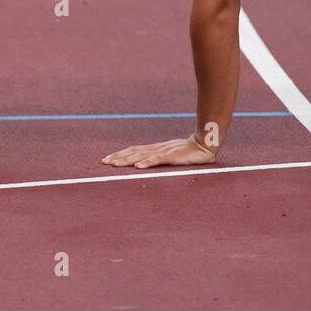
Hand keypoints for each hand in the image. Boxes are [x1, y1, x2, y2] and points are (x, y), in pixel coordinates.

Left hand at [102, 135, 216, 168]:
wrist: (206, 144)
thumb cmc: (189, 151)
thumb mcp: (171, 155)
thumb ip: (159, 158)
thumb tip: (144, 164)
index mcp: (155, 149)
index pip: (134, 150)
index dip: (120, 154)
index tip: (107, 159)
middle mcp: (157, 148)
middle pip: (134, 152)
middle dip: (118, 157)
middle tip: (104, 162)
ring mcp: (164, 151)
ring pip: (142, 155)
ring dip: (127, 160)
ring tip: (115, 164)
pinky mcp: (173, 156)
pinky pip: (158, 159)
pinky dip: (148, 162)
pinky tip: (139, 166)